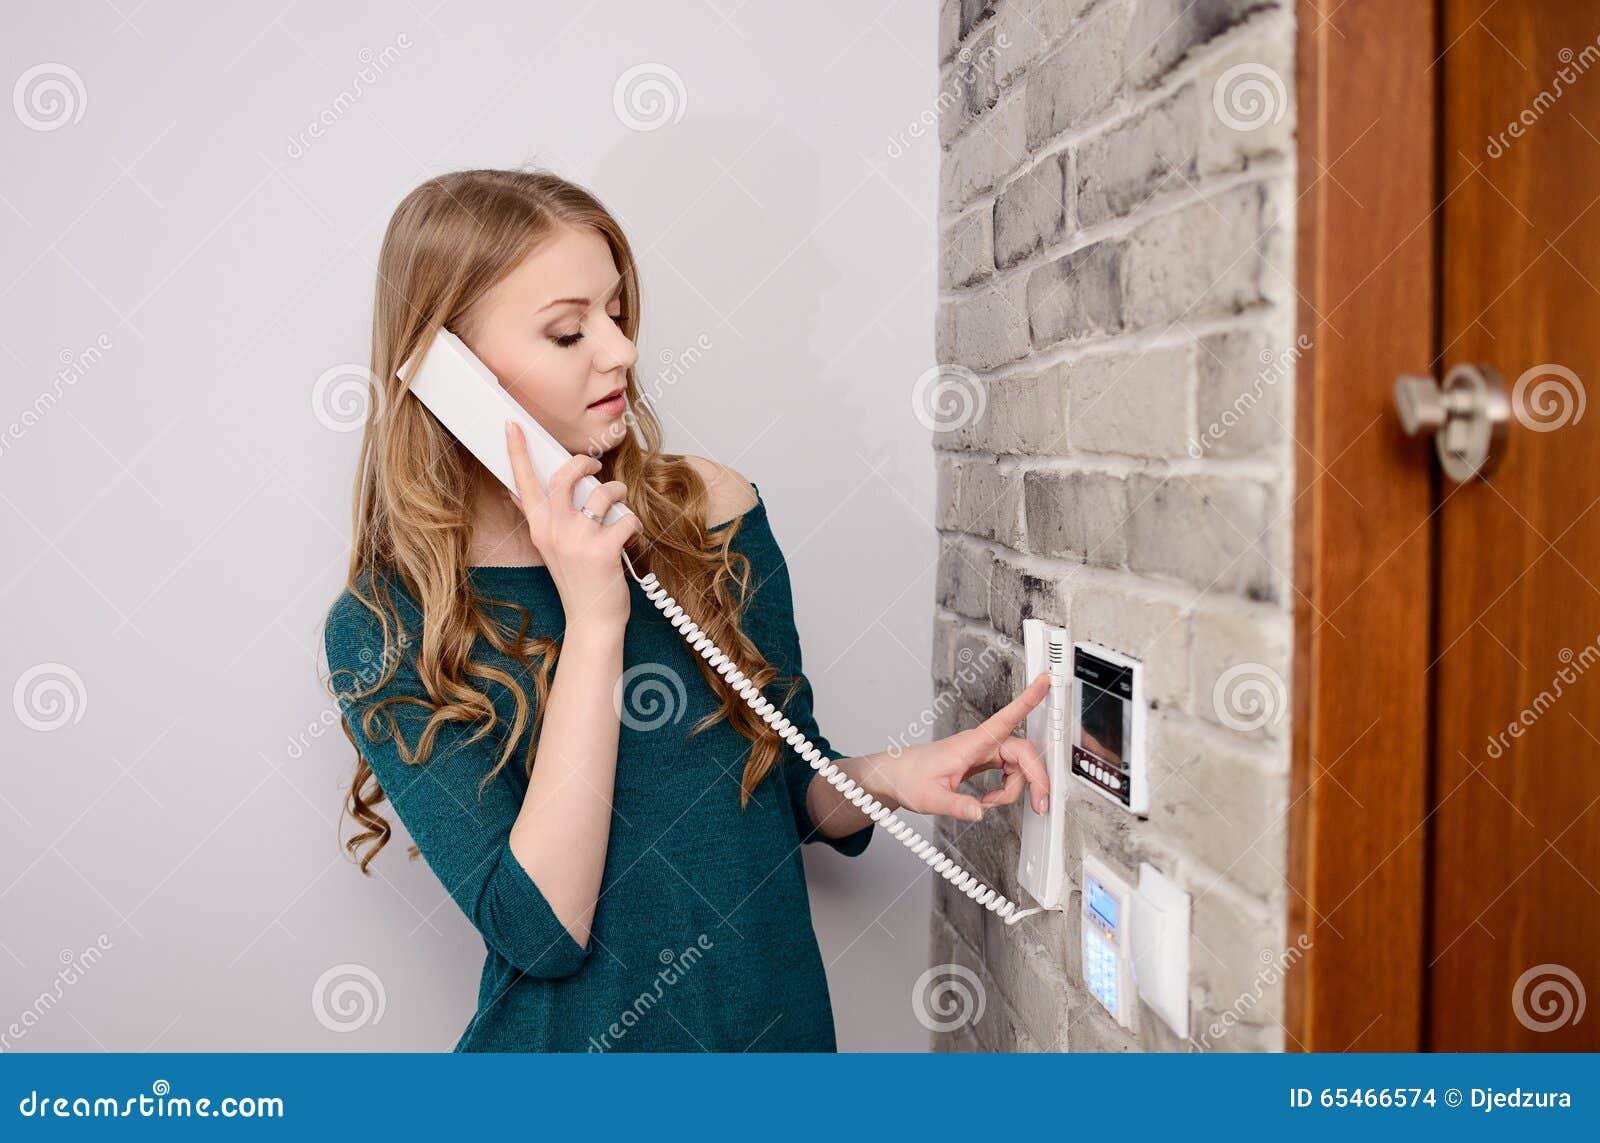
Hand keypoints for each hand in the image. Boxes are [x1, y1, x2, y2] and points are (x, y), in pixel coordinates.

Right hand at [504, 421, 641, 631]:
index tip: (513, 426)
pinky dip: (635, 524)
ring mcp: (578, 540)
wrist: (592, 620)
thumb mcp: (548, 548)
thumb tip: (515, 492)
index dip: (518, 452)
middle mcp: (555, 531)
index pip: (524, 482)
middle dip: (585, 463)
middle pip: (565, 476)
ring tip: (620, 507)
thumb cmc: (576, 581)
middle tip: (596, 467)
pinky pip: (627, 519)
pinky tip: (631, 535)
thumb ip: (538, 519)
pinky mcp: (604, 550)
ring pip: (603, 493)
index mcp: (539, 528)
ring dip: (619, 493)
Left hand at [874, 671, 1052, 822]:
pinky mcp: (982, 760)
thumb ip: (956, 806)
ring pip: (1018, 764)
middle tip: (1040, 803)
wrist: (896, 776)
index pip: (1006, 718)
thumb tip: (978, 812)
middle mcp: (981, 743)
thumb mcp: (930, 798)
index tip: (1044, 681)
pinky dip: (1007, 788)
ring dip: (1015, 788)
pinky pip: (1009, 770)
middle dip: (1036, 778)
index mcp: (971, 743)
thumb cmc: (909, 778)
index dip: (1027, 699)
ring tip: (991, 803)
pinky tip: (991, 798)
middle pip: (1023, 752)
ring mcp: (983, 751)